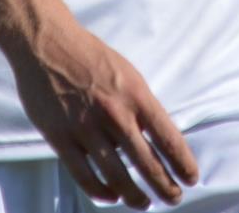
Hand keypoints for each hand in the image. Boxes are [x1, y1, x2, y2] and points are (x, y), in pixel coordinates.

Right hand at [7, 16, 199, 208]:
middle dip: (165, 187)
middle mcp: (114, 113)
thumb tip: (157, 139)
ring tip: (144, 203)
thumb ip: (141, 107)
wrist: (46, 42)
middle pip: (147, 164)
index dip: (183, 164)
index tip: (192, 179)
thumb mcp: (127, 75)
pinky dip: (101, 192)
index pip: (168, 138)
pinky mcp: (60, 137)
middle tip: (174, 198)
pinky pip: (84, 176)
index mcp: (135, 95)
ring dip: (135, 196)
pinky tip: (111, 196)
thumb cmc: (90, 57)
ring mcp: (86, 127)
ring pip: (117, 176)